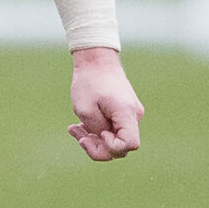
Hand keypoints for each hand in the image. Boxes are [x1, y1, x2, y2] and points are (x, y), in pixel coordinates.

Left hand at [68, 45, 142, 161]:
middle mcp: (134, 115)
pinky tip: (81, 124)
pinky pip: (113, 129)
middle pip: (121, 147)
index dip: (112, 147)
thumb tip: (105, 142)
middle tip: (77, 133)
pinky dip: (97, 130)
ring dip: (94, 138)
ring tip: (74, 128)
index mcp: (127, 113)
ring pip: (115, 139)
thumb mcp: (84, 109)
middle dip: (97, 146)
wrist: (96, 59)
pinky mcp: (124, 112)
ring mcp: (130, 114)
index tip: (98, 134)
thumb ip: (96, 130)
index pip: (130, 144)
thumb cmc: (89, 81)